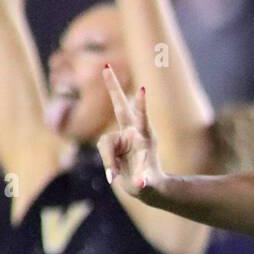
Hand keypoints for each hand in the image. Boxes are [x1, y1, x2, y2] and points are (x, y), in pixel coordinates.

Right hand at [98, 63, 162, 198]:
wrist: (147, 185)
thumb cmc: (149, 182)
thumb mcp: (147, 183)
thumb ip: (142, 181)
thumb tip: (136, 184)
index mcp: (144, 136)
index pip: (142, 118)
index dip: (141, 105)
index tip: (142, 90)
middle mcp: (132, 132)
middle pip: (120, 106)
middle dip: (113, 87)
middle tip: (105, 67)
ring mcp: (122, 137)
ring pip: (105, 143)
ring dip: (110, 161)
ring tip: (116, 176)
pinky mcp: (113, 144)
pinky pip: (104, 150)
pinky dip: (109, 164)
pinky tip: (113, 173)